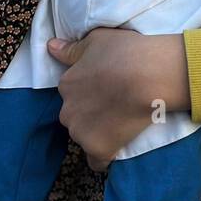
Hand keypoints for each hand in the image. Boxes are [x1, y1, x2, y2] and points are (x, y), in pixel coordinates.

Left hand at [47, 28, 189, 170]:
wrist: (150, 77)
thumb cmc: (126, 52)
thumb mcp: (96, 40)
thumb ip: (71, 49)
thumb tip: (50, 47)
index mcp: (66, 84)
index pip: (71, 93)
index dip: (90, 91)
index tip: (107, 88)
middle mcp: (67, 110)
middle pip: (75, 116)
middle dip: (90, 112)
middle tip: (115, 103)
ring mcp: (81, 132)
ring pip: (84, 136)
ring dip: (97, 132)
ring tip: (121, 122)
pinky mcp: (98, 149)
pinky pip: (96, 161)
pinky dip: (104, 157)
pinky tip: (116, 147)